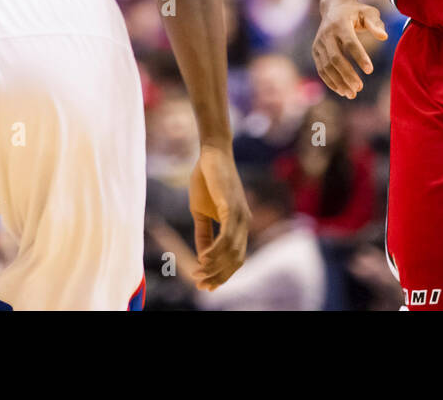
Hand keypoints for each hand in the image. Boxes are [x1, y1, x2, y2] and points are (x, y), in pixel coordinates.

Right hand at [188, 143, 248, 290]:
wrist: (210, 155)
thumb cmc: (207, 181)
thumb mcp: (201, 212)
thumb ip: (204, 233)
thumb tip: (202, 256)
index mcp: (240, 224)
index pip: (236, 258)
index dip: (222, 275)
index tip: (206, 286)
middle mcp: (244, 222)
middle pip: (236, 260)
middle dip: (218, 276)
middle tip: (199, 284)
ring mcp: (240, 214)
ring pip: (231, 251)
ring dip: (214, 266)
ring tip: (198, 272)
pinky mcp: (231, 207)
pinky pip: (226, 236)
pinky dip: (215, 251)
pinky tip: (204, 258)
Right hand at [312, 0, 386, 98]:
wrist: (334, 7)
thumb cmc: (356, 12)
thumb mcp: (369, 13)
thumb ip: (376, 24)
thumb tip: (384, 37)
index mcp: (340, 23)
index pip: (350, 42)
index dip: (359, 57)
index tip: (370, 71)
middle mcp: (326, 34)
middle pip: (335, 58)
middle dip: (347, 74)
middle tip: (360, 88)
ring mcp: (319, 43)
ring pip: (326, 66)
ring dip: (339, 82)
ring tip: (352, 94)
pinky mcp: (315, 51)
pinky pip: (321, 69)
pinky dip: (330, 82)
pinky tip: (342, 91)